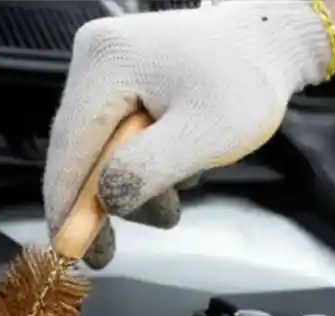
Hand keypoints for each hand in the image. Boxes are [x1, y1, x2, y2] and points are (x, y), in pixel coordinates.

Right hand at [44, 1, 334, 267]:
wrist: (269, 42)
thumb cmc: (246, 81)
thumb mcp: (206, 134)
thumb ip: (148, 169)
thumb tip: (105, 200)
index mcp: (107, 61)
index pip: (70, 147)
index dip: (65, 205)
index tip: (66, 254)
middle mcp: (94, 57)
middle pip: (76, 151)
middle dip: (101, 200)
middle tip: (107, 253)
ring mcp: (103, 66)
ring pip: (95, 149)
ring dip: (130, 183)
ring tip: (178, 187)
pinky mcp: (116, 79)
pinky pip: (111, 137)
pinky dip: (137, 163)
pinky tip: (173, 164)